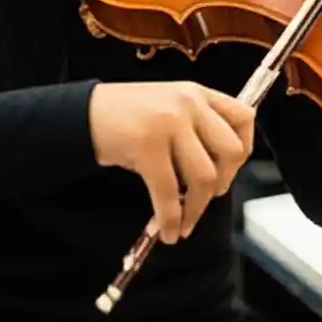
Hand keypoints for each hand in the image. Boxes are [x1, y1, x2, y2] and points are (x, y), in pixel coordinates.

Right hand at [88, 81, 254, 244]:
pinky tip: (166, 230)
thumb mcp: (166, 106)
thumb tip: (219, 175)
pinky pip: (168, 192)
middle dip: (223, 183)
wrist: (78, 114)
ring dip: (196, 208)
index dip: (244, 149)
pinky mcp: (145, 145)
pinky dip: (171, 218)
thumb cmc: (122, 115)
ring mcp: (166, 122)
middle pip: (230, 152)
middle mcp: (186, 103)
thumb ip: (195, 127)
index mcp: (194, 92)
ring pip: (204, 176)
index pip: (244, 117)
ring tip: (184, 222)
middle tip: (205, 196)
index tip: (229, 169)